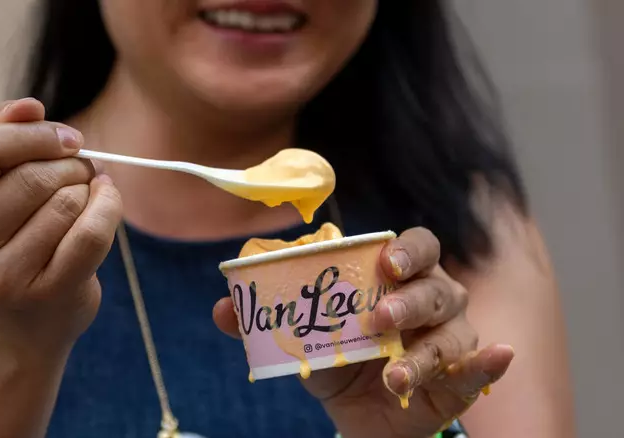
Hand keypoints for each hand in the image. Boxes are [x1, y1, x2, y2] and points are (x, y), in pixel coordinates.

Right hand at [0, 98, 121, 353]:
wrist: (23, 324)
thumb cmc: (10, 240)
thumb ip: (3, 138)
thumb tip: (29, 105)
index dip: (30, 135)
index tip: (67, 137)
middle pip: (30, 177)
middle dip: (69, 163)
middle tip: (82, 166)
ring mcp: (0, 278)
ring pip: (65, 203)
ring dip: (88, 187)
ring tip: (86, 192)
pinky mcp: (46, 295)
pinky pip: (91, 233)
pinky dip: (109, 206)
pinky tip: (106, 200)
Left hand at [213, 227, 513, 436]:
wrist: (355, 414)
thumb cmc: (336, 358)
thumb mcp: (301, 339)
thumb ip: (265, 320)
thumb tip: (222, 307)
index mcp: (398, 279)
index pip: (416, 248)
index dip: (406, 250)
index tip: (384, 262)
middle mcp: (434, 302)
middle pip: (437, 289)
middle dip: (411, 301)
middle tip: (379, 318)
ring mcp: (451, 340)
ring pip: (454, 335)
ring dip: (427, 351)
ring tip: (396, 375)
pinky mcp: (460, 381)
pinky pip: (480, 370)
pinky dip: (487, 364)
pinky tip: (497, 355)